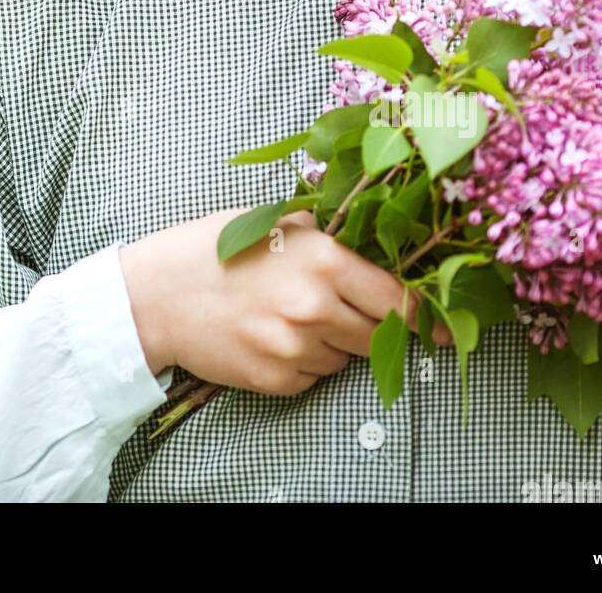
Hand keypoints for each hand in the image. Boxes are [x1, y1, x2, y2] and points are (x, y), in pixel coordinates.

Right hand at [119, 207, 449, 396]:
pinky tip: (273, 336)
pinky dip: (304, 362)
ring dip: (334, 343)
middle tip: (350, 312)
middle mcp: (315, 306)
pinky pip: (313, 377)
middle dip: (374, 327)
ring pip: (346, 357)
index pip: (397, 298)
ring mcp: (295, 347)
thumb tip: (383, 243)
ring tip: (292, 315)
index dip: (424, 315)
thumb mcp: (277, 222)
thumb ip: (330, 235)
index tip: (443, 327)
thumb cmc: (215, 248)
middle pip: (378, 335)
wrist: (157, 293)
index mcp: (322, 260)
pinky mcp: (276, 378)